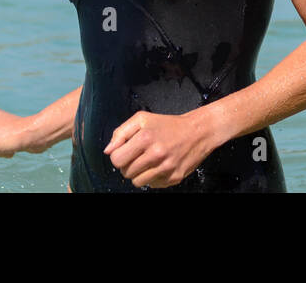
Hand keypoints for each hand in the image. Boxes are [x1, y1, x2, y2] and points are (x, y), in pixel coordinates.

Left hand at [103, 109, 219, 187]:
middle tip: (137, 156)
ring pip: (137, 182)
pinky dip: (153, 178)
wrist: (197, 132)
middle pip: (126, 172)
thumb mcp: (142, 119)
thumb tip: (108, 151)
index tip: (125, 152)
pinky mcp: (174, 178)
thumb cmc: (168, 125)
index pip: (116, 159)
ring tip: (146, 162)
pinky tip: (159, 166)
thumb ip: (121, 133)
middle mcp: (156, 154)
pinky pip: (153, 185)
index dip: (118, 156)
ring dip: (139, 174)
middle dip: (128, 165)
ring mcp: (166, 168)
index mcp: (145, 138)